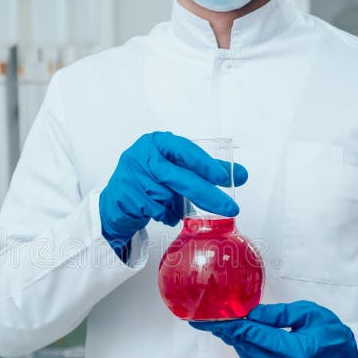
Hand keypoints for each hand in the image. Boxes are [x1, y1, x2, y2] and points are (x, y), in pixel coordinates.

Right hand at [99, 132, 247, 247]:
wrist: (116, 200)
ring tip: (176, 207)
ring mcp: (132, 176)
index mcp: (157, 142)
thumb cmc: (150, 180)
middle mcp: (142, 155)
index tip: (225, 177)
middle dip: (206, 194)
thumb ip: (207, 170)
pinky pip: (156, 210)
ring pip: (168, 197)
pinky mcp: (126, 197)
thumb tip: (241, 174)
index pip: (185, 150)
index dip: (206, 164)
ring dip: (178, 206)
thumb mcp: (177, 169)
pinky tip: (164, 213)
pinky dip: (166, 215)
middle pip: (179, 176)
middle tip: (229, 208)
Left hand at [190, 301, 357, 357]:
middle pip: (244, 345)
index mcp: (294, 353)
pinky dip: (244, 347)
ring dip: (235, 337)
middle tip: (207, 314)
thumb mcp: (308, 314)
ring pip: (244, 353)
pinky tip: (244, 335)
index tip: (208, 318)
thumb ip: (277, 314)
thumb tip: (249, 314)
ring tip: (227, 321)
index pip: (253, 335)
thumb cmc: (331, 336)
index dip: (229, 324)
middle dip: (226, 328)